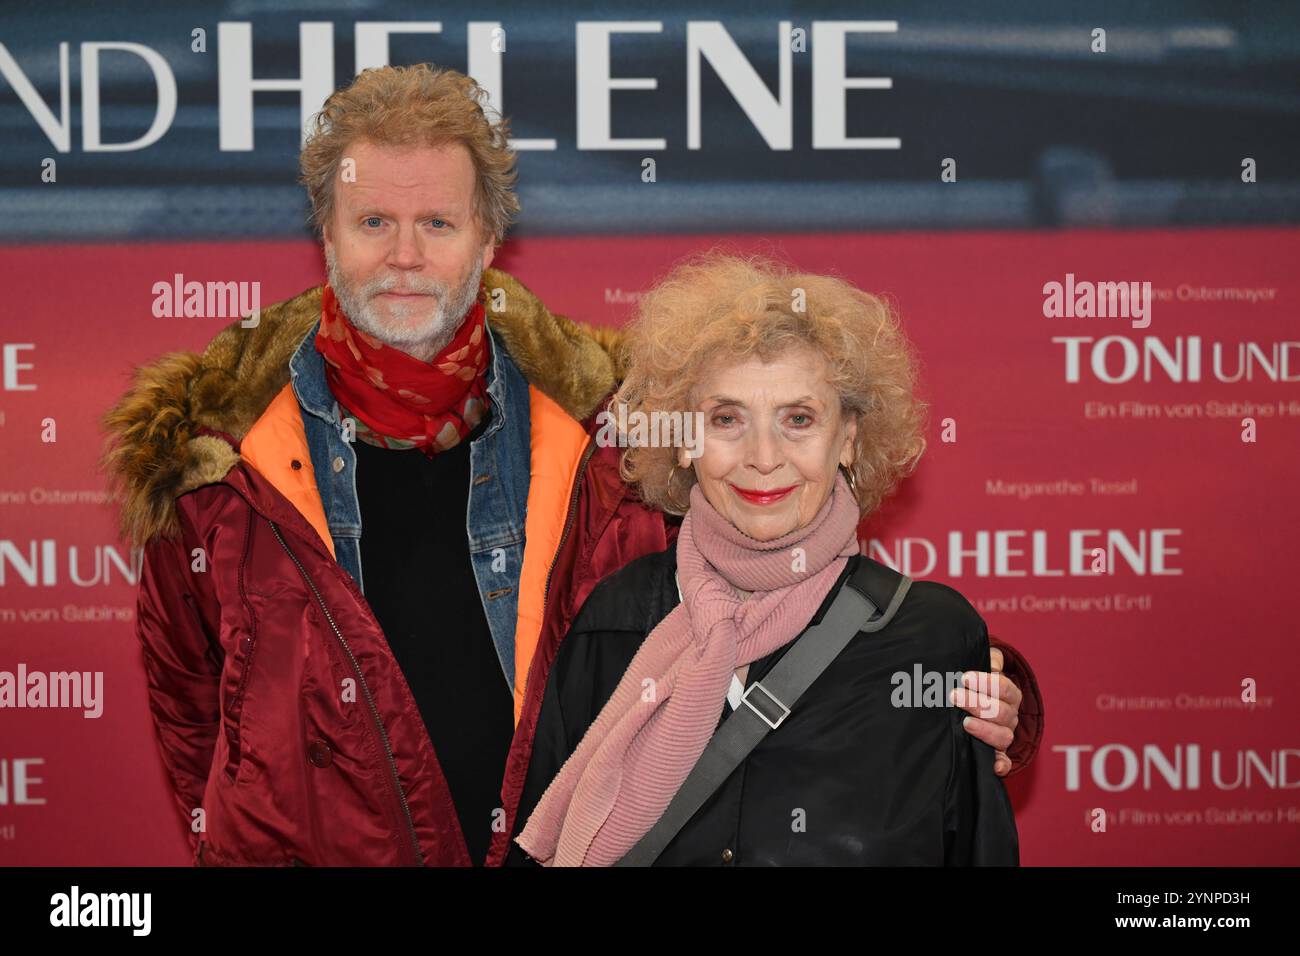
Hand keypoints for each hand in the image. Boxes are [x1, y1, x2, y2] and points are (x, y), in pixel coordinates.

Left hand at [950, 648, 1021, 776]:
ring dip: (984, 729)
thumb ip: (990, 659)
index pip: (1004, 688)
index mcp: (1010, 694)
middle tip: (955, 696)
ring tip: (965, 722)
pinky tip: (994, 767)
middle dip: (977, 703)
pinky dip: (1002, 765)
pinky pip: (1005, 762)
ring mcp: (1005, 734)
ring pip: (1003, 736)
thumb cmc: (977, 681)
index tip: (965, 677)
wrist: (977, 699)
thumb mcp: (985, 665)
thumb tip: (991, 662)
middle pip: (1002, 712)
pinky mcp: (998, 752)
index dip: (986, 683)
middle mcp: (1011, 716)